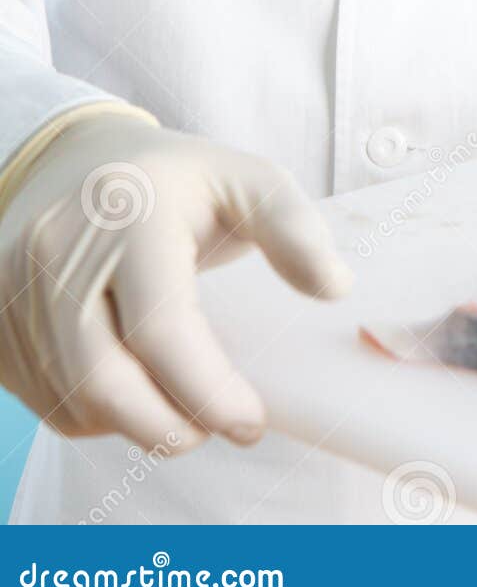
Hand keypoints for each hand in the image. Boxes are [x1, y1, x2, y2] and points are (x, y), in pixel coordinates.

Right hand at [0, 113, 352, 452]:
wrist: (74, 158)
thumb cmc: (174, 179)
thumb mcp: (245, 179)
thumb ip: (294, 227)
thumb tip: (335, 286)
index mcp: (130, 212)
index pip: (162, 331)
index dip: (210, 393)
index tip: (252, 421)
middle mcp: (59, 249)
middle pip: (104, 382)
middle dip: (170, 426)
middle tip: (218, 428)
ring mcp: (15, 285)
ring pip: (72, 399)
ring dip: (134, 424)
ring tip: (182, 409)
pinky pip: (42, 398)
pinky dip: (93, 414)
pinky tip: (132, 389)